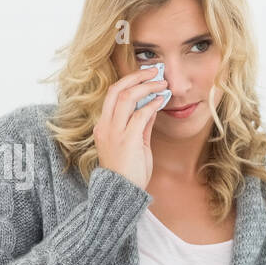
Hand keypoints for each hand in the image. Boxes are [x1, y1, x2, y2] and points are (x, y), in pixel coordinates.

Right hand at [93, 64, 166, 189]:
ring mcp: (114, 132)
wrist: (122, 194)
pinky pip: (141, 114)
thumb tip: (151, 106)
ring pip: (127, 97)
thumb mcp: (135, 144)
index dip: (130, 82)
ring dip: (147, 86)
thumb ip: (141, 125)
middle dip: (136, 76)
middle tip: (155, 70)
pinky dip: (153, 103)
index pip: (113, 95)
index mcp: (103, 126)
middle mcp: (105, 126)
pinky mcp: (127, 139)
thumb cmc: (129, 173)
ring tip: (162, 83)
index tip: (146, 76)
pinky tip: (162, 99)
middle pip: (117, 90)